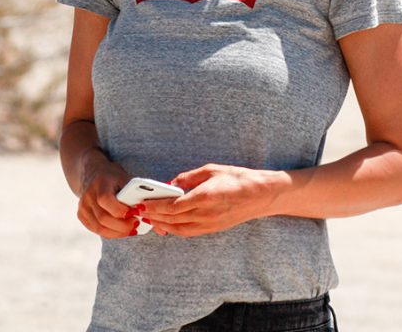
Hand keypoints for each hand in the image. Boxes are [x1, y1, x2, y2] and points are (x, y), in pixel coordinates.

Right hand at [76, 157, 136, 237]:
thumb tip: (147, 208)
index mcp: (100, 183)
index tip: (135, 213)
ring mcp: (82, 206)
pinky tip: (120, 231)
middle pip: (103, 218)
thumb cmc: (113, 176)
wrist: (93, 172)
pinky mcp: (81, 215)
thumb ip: (132, 191)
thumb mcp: (124, 177)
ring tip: (131, 230)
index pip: (106, 200)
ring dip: (117, 233)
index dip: (121, 211)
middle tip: (136, 225)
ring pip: (99, 228)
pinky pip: (96, 230)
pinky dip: (110, 233)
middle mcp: (88, 195)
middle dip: (122, 226)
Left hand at [142, 163, 279, 237]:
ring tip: (150, 218)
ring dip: (162, 225)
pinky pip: (189, 232)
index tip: (143, 204)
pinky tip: (168, 224)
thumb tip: (171, 183)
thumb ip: (188, 177)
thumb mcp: (211, 170)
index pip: (172, 206)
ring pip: (179, 229)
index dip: (155, 206)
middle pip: (173, 219)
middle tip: (140, 211)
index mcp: (204, 196)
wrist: (260, 195)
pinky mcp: (213, 229)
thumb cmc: (236, 178)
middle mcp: (205, 214)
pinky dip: (175, 230)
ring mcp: (209, 224)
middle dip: (154, 216)